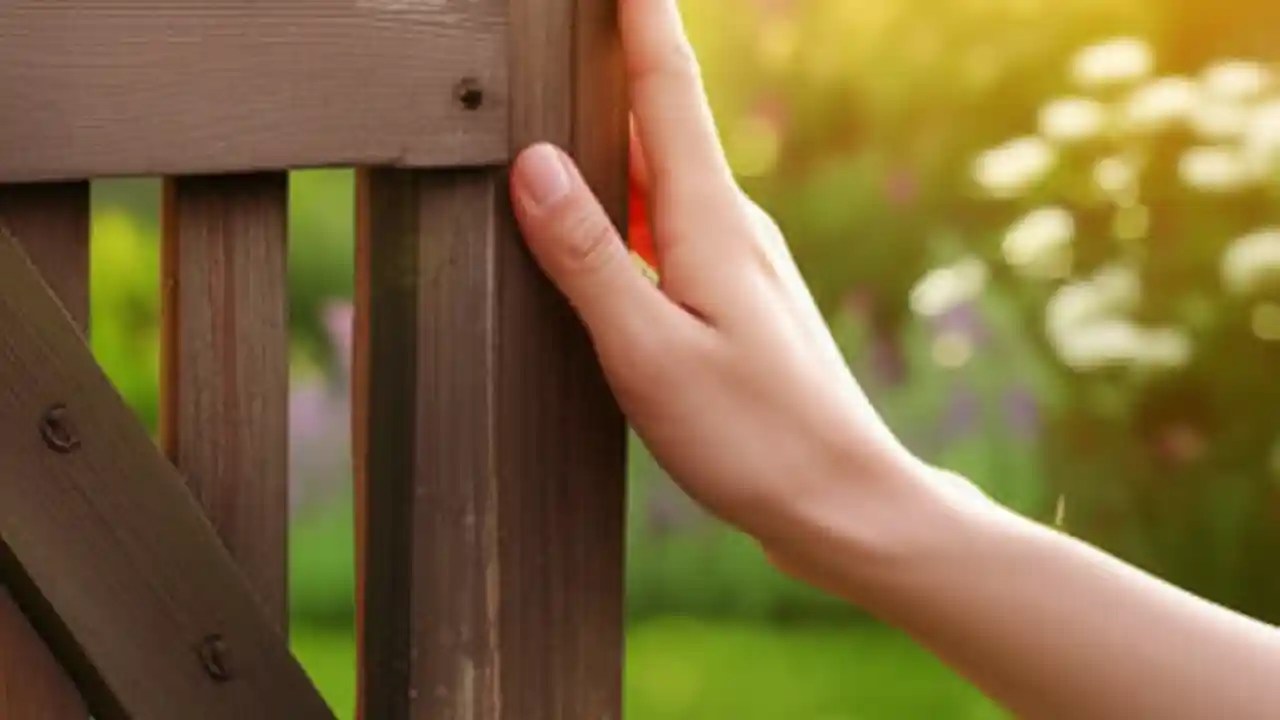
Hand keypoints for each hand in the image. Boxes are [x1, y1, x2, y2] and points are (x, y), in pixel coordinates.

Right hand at [508, 0, 986, 579]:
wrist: (842, 501)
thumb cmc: (751, 435)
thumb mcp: (648, 351)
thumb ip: (587, 258)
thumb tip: (534, 164)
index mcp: (709, 220)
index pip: (664, 86)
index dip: (638, 13)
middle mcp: (731, 224)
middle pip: (660, 122)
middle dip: (614, 66)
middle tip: (563, 41)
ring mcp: (739, 260)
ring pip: (662, 180)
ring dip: (615, 145)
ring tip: (561, 126)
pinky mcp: (737, 298)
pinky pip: (672, 230)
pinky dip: (630, 213)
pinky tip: (604, 239)